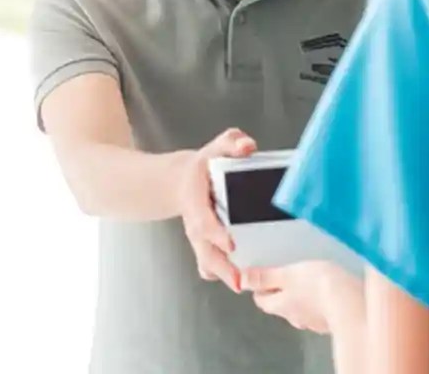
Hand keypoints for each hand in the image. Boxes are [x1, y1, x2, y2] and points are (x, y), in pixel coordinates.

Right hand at [178, 128, 256, 292]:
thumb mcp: (216, 148)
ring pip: (207, 263)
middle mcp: (196, 224)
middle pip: (204, 251)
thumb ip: (231, 143)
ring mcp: (200, 238)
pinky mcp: (207, 246)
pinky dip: (225, 275)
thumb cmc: (204, 167)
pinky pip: (212, 265)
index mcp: (196, 200)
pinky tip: (244, 280)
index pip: (203, 221)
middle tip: (240, 281)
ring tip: (243, 286)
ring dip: (225, 276)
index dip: (215, 234)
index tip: (230, 245)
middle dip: (221, 267)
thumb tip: (246, 146)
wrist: (181, 182)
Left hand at [244, 261, 364, 334]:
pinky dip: (319, 300)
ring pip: (300, 306)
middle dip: (281, 290)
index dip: (260, 287)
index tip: (264, 274)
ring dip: (302, 294)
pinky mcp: (331, 319)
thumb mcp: (290, 274)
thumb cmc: (322, 286)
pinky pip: (319, 309)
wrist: (354, 304)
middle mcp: (295, 317)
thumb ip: (266, 276)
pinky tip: (328, 289)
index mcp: (280, 305)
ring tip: (311, 277)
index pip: (261, 300)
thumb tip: (241, 280)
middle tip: (288, 272)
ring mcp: (313, 320)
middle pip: (280, 304)